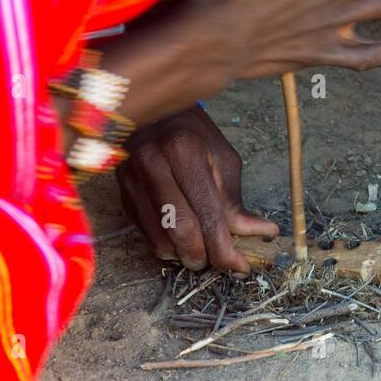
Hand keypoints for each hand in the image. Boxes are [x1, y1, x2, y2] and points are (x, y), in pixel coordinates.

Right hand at [116, 105, 275, 273]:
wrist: (155, 113)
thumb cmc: (195, 135)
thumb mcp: (223, 159)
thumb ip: (234, 200)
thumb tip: (260, 232)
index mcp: (183, 150)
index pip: (206, 212)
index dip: (225, 247)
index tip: (241, 267)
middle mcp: (152, 163)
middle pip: (180, 229)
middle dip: (203, 256)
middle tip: (218, 263)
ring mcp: (131, 178)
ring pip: (158, 237)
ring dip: (183, 255)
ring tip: (200, 252)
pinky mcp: (121, 191)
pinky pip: (144, 231)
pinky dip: (165, 245)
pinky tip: (178, 240)